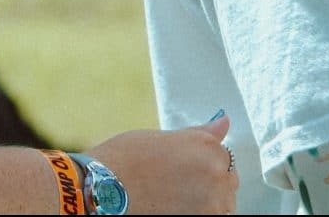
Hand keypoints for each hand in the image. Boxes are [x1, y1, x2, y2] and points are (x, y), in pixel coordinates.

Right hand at [90, 112, 237, 214]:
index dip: (205, 168)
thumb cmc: (124, 161)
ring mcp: (211, 203)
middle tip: (177, 190)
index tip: (187, 175)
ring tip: (172, 203)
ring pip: (222, 207)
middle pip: (228, 185)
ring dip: (205, 206)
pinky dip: (197, 215)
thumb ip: (199, 135)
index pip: (225, 161)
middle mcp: (216, 172)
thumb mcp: (163, 139)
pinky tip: (173, 211)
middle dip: (209, 187)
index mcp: (209, 146)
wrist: (101, 190)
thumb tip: (224, 122)